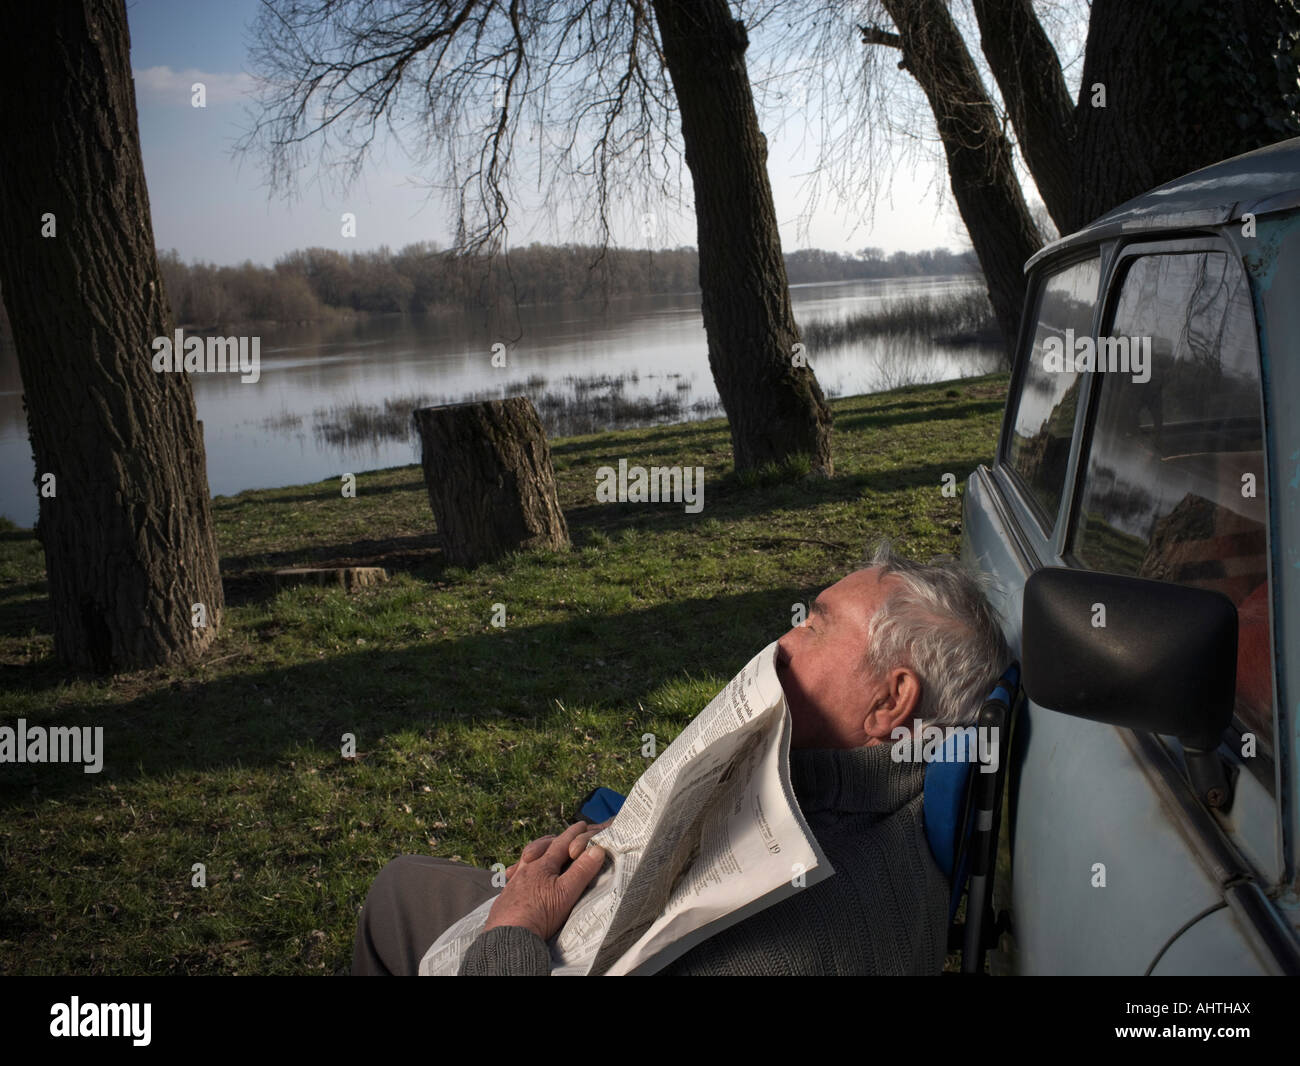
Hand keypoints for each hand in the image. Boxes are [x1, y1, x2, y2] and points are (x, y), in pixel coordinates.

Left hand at [484, 821, 607, 940]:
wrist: (509, 938)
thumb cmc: (540, 914)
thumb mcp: (567, 893)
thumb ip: (582, 870)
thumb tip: (597, 848)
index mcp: (542, 865)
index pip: (561, 843)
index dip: (573, 833)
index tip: (582, 824)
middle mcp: (525, 870)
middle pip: (539, 848)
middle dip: (551, 841)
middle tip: (558, 838)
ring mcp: (513, 883)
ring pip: (523, 862)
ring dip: (533, 855)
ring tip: (534, 855)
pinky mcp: (505, 898)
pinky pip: (513, 878)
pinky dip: (519, 873)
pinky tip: (516, 880)